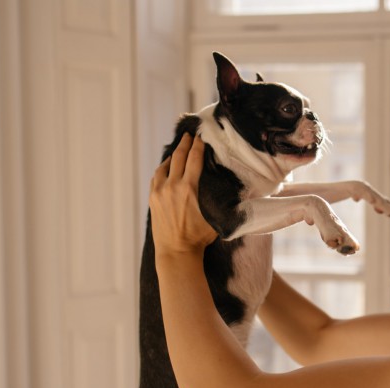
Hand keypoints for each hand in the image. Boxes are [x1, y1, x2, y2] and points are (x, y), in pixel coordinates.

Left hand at [149, 133, 218, 255]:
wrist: (176, 252)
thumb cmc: (199, 237)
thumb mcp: (216, 217)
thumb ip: (222, 200)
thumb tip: (237, 188)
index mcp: (189, 188)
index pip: (194, 159)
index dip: (198, 145)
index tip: (201, 135)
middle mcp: (172, 186)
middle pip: (178, 157)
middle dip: (185, 143)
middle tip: (189, 134)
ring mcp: (160, 191)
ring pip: (165, 165)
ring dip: (173, 155)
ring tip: (179, 148)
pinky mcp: (152, 198)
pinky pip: (157, 176)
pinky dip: (163, 168)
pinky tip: (167, 167)